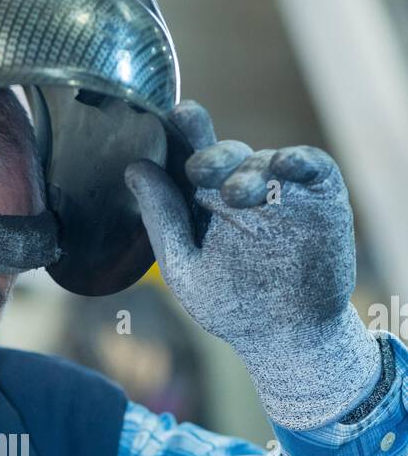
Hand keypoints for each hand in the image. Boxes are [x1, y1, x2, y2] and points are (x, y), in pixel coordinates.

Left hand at [124, 100, 381, 429]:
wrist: (286, 339)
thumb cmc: (231, 305)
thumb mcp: (186, 266)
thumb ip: (163, 219)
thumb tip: (134, 168)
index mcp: (207, 200)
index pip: (191, 156)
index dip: (184, 133)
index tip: (174, 116)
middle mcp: (244, 187)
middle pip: (227, 154)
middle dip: (213, 155)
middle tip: (200, 169)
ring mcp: (283, 190)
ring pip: (265, 160)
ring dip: (250, 170)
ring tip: (237, 193)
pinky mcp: (322, 196)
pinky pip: (313, 166)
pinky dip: (300, 161)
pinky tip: (284, 164)